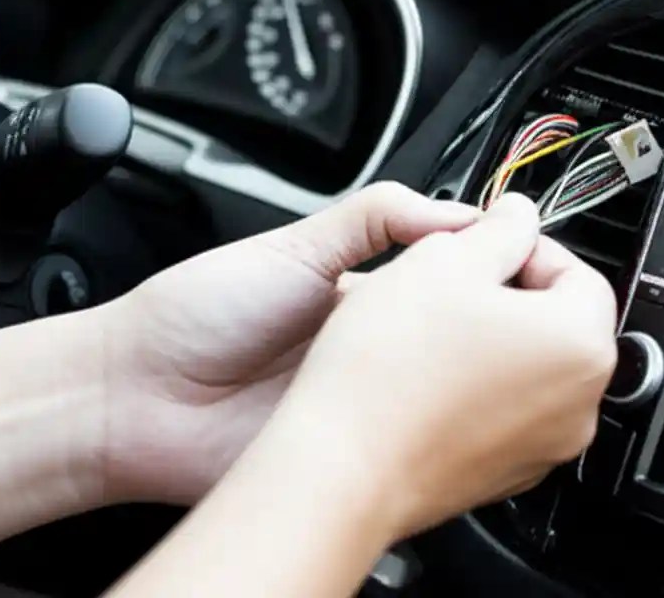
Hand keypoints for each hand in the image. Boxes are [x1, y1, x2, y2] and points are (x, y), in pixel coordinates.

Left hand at [101, 182, 478, 503]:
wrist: (135, 395)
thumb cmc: (196, 315)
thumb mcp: (295, 245)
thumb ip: (375, 218)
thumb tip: (458, 210)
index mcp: (372, 297)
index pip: (457, 281)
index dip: (495, 272)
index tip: (528, 262)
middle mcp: (378, 352)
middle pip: (463, 341)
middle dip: (492, 330)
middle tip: (512, 317)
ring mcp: (369, 406)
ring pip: (443, 397)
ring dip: (462, 384)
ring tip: (470, 364)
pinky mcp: (354, 453)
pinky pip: (407, 444)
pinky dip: (427, 435)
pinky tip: (431, 418)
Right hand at [272, 194, 618, 537]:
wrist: (341, 469)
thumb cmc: (390, 371)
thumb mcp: (444, 260)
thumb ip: (497, 229)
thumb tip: (518, 217)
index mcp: (580, 344)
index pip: (578, 272)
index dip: (526, 247)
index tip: (486, 244)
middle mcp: (578, 404)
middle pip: (559, 323)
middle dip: (509, 294)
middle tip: (453, 284)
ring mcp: (544, 446)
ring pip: (531, 368)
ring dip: (492, 340)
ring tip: (432, 330)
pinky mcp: (506, 473)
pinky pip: (505, 412)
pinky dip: (477, 388)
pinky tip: (427, 377)